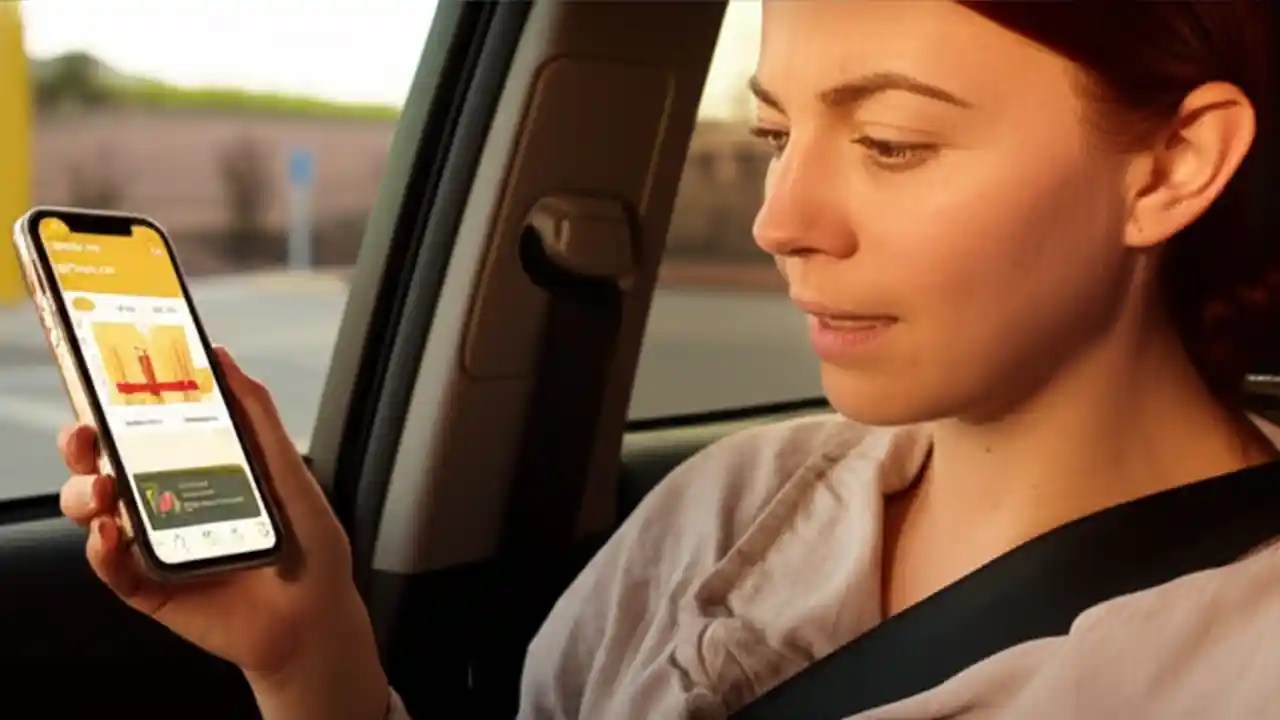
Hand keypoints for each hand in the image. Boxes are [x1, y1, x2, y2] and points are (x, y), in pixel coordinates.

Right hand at [58, 347, 388, 719]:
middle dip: (83, 445)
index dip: (113, 406)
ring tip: (107, 488)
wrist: (315, 616)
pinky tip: (115, 533)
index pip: (138, 430)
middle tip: (89, 434)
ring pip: (94, 512)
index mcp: (192, 469)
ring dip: (86, 493)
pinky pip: (110, 566)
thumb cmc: (308, 545)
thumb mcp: (288, 473)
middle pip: (101, 466)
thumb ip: (257, 418)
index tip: (103, 383)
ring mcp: (153, 545)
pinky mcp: (148, 587)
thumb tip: (224, 359)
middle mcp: (164, 503)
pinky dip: (102, 549)